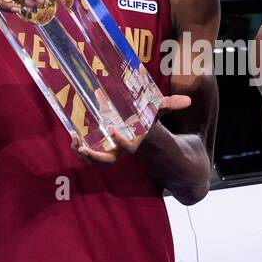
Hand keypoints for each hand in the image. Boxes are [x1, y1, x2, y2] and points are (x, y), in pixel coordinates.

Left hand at [71, 94, 191, 163]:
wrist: (143, 134)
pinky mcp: (102, 149)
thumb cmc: (148, 122)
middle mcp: (122, 151)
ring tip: (74, 140)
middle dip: (93, 156)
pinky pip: (90, 155)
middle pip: (107, 161)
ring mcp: (111, 152)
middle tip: (81, 145)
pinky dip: (80, 148)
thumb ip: (168, 105)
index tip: (110, 127)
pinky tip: (74, 135)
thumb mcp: (156, 112)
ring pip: (95, 160)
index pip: (128, 147)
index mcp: (135, 143)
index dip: (119, 140)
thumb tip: (188, 100)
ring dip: (82, 153)